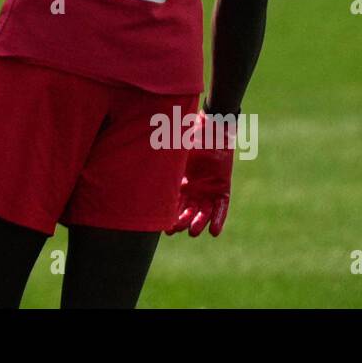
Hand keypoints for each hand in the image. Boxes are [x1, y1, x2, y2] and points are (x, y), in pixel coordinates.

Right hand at [168, 111, 235, 236]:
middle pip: (187, 212)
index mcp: (179, 185)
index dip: (169, 216)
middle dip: (182, 222)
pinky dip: (219, 219)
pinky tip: (214, 232)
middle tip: (176, 228)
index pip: (172, 205)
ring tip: (193, 232)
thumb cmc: (189, 138)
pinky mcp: (223, 190)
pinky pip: (221, 208)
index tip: (164, 228)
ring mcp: (208, 192)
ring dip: (198, 223)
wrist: (211, 130)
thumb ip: (163, 162)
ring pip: (203, 213)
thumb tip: (138, 162)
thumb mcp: (173, 152)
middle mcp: (193, 192)